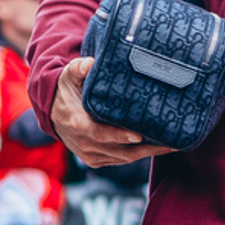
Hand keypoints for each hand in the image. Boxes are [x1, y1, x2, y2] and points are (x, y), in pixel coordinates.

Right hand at [50, 57, 175, 168]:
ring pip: (124, 159)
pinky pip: (120, 161)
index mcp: (79, 124)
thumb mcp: (69, 75)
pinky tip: (155, 148)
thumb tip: (90, 64)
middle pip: (120, 151)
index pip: (101, 134)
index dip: (120, 136)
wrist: (54, 112)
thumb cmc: (68, 90)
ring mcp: (91, 155)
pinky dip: (138, 156)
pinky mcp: (96, 161)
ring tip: (170, 145)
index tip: (139, 136)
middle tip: (170, 143)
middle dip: (146, 149)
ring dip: (147, 154)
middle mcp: (85, 144)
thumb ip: (79, 68)